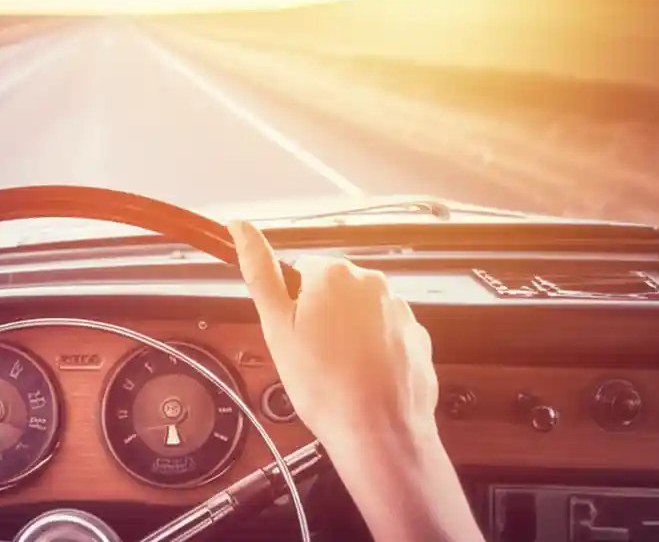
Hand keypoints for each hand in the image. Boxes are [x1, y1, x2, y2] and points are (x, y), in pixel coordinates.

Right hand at [228, 221, 435, 443]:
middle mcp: (372, 282)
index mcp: (333, 273)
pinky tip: (365, 377)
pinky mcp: (418, 336)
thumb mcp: (276, 327)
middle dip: (322, 314)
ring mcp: (400, 309)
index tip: (293, 333)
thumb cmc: (321, 383)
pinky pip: (387, 333)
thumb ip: (260, 272)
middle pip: (335, 288)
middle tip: (311, 354)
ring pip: (362, 311)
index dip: (293, 302)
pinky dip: (376, 349)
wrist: (379, 432)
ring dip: (350, 331)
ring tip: (340, 371)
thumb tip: (240, 226)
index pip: (303, 269)